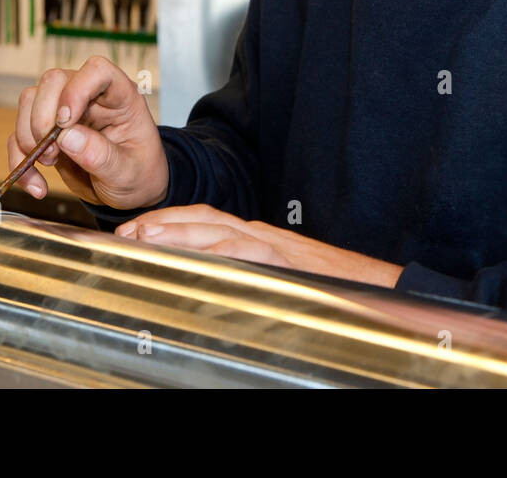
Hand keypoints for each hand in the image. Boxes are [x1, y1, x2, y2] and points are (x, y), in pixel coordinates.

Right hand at [8, 57, 167, 208]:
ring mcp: (65, 111)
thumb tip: (67, 137)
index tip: (65, 122)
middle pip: (53, 81)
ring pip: (30, 100)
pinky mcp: (47, 132)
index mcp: (121, 97)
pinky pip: (19, 134)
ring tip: (48, 164)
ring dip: (28, 135)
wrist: (130, 192)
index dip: (77, 89)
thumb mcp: (129, 173)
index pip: (98, 70)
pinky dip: (19, 160)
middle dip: (44, 118)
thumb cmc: (139, 174)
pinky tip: (35, 184)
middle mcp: (90, 97)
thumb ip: (102, 156)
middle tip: (54, 153)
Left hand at [114, 204, 404, 287]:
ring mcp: (274, 246)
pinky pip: (243, 251)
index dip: (167, 223)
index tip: (136, 232)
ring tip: (145, 240)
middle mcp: (263, 235)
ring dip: (176, 232)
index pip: (206, 220)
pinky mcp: (285, 261)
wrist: (379, 286)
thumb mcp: (280, 275)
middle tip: (127, 234)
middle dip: (160, 223)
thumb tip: (210, 287)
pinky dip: (214, 251)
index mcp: (259, 237)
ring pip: (216, 229)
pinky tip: (193, 258)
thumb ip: (248, 273)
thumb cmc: (332, 287)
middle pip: (203, 218)